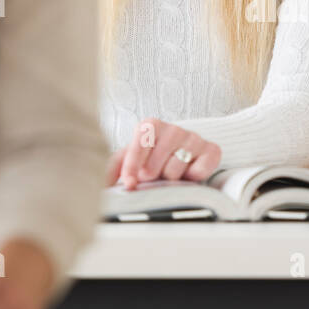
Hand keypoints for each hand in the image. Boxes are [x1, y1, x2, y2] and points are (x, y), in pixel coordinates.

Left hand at [106, 118, 221, 190]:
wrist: (176, 164)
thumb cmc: (147, 162)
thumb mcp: (124, 163)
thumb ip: (110, 169)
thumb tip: (96, 182)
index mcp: (150, 126)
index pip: (142, 138)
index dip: (133, 162)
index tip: (129, 182)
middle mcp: (174, 129)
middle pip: (160, 157)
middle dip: (152, 173)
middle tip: (150, 178)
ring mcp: (194, 138)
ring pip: (178, 166)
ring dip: (170, 177)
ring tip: (168, 176)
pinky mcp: (212, 150)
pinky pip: (200, 169)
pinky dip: (192, 177)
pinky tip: (186, 175)